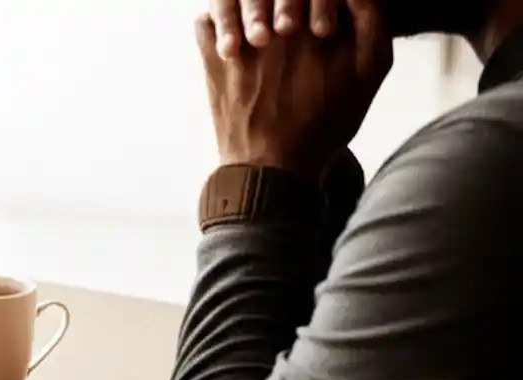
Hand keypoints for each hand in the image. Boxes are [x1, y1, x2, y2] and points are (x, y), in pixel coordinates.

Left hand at [197, 0, 391, 178]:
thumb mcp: (369, 69)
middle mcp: (277, 28)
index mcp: (318, 25)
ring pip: (237, 0)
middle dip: (286, 0)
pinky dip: (217, 22)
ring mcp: (239, 41)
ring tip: (262, 32)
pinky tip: (235, 39)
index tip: (322, 24)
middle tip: (289, 26)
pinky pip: (204, 21)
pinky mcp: (212, 59)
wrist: (275, 167)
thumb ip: (369, 15)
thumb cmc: (326, 120)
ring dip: (250, 6)